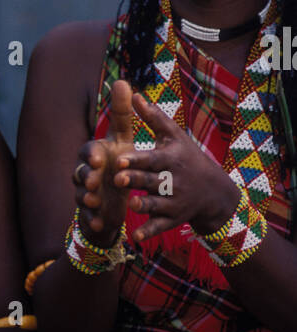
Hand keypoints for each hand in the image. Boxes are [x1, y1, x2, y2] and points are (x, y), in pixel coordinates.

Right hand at [73, 79, 135, 244]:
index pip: (88, 151)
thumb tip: (122, 80)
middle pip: (80, 173)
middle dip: (86, 176)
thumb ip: (122, 113)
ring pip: (81, 194)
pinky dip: (93, 220)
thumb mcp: (123, 138)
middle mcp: (88, 173)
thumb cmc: (119, 162)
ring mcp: (88, 194)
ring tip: (95, 201)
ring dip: (87, 198)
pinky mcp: (92, 213)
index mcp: (95, 155)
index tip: (99, 158)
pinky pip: (89, 217)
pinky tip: (100, 224)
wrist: (115, 197)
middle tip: (95, 180)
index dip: (91, 155)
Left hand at [115, 94, 239, 240]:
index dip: (136, 160)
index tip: (120, 158)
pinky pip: (160, 227)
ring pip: (156, 205)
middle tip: (118, 178)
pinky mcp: (173, 219)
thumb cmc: (188, 158)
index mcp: (170, 160)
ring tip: (132, 204)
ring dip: (144, 205)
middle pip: (152, 181)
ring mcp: (174, 202)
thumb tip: (134, 94)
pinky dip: (148, 233)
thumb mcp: (174, 136)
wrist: (214, 192)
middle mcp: (173, 181)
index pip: (151, 159)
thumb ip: (153, 117)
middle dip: (136, 180)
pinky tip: (135, 238)